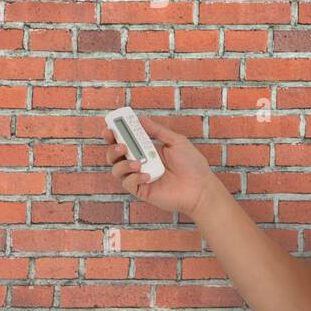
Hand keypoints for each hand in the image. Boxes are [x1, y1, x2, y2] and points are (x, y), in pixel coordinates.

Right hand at [103, 115, 220, 219]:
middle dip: (112, 149)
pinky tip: (147, 176)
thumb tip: (140, 119)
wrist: (200, 187)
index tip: (110, 128)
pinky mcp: (142, 191)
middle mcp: (140, 163)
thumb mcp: (175, 141)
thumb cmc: (191, 164)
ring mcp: (139, 177)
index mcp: (146, 150)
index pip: (124, 141)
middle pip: (114, 156)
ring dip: (123, 164)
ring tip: (137, 163)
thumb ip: (157, 131)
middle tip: (121, 146)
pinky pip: (128, 184)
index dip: (114, 135)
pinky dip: (134, 178)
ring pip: (117, 170)